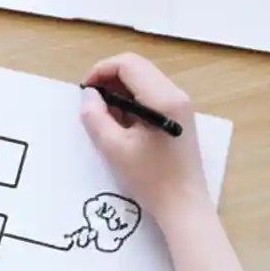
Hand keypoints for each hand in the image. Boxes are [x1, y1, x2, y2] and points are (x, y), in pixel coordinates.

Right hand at [79, 53, 210, 222]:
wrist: (184, 205)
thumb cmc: (150, 179)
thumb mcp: (114, 149)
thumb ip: (96, 117)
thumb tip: (89, 94)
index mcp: (164, 98)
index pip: (128, 64)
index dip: (101, 70)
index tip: (85, 92)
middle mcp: (176, 94)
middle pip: (137, 68)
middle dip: (110, 79)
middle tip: (92, 103)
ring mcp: (181, 104)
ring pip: (144, 80)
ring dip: (120, 91)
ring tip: (106, 117)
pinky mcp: (180, 116)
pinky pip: (152, 94)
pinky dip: (132, 101)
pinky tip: (123, 125)